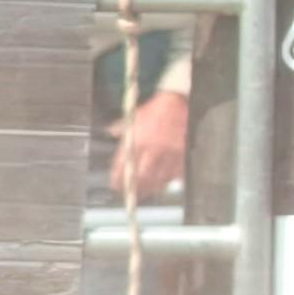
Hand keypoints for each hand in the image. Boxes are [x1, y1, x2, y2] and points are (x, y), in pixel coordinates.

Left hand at [106, 86, 188, 203]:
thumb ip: (121, 127)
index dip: (118, 177)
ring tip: (147, 192)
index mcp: (137, 140)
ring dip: (152, 187)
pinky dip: (171, 179)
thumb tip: (111, 132)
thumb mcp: (134, 116)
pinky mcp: (182, 152)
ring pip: (159, 176)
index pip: (124, 164)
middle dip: (135, 187)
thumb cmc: (154, 109)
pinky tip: (167, 184)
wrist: (178, 100)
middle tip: (132, 194)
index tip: (116, 186)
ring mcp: (168, 152)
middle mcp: (151, 149)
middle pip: (141, 175)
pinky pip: (176, 171)